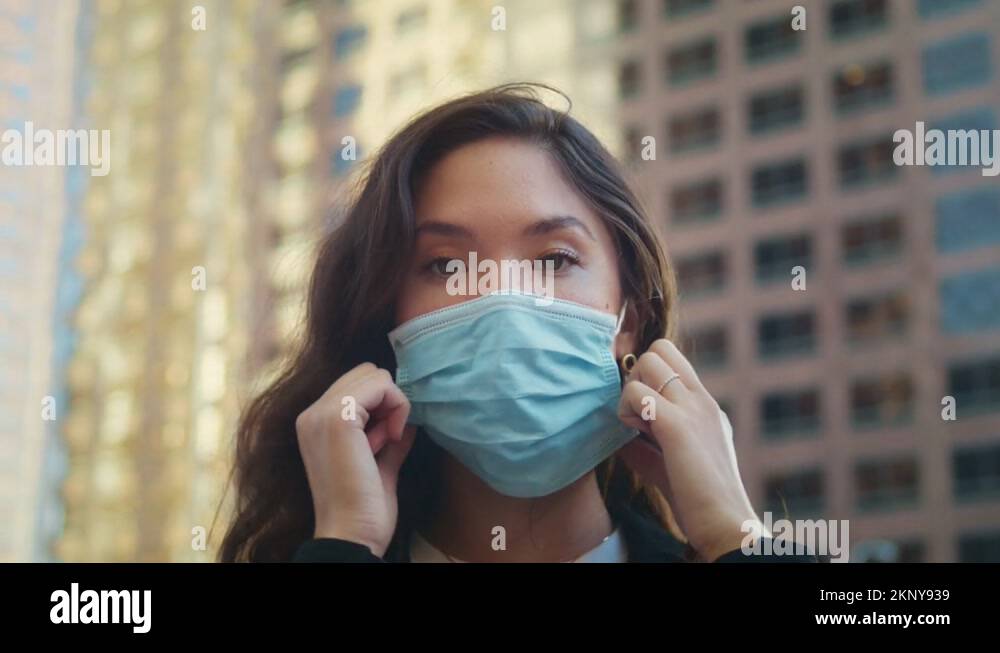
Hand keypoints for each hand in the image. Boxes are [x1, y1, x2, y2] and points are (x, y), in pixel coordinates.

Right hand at [295, 363, 415, 556]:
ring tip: (384, 443)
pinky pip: (382, 386)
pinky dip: (397, 408)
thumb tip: (408, 420)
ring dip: (392, 406)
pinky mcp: (338, 416)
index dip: (382, 406)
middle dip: (387, 402)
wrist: (352, 534)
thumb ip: (389, 438)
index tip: (385, 442)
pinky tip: (390, 439)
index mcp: (315, 423)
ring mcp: (322, 412)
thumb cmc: (364, 509)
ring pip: (376, 376)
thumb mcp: (380, 463)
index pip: (358, 384)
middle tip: (387, 440)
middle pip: (367, 373)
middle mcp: (312, 413)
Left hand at [616, 339, 763, 560]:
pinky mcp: (678, 426)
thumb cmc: (701, 501)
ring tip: (635, 425)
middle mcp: (700, 399)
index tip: (641, 411)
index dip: (646, 377)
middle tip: (636, 413)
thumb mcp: (673, 465)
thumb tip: (620, 442)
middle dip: (636, 374)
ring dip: (630, 389)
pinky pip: (638, 393)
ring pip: (649, 360)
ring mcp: (692, 408)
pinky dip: (626, 409)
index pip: (672, 360)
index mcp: (704, 405)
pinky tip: (633, 434)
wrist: (727, 525)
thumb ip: (648, 449)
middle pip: (660, 349)